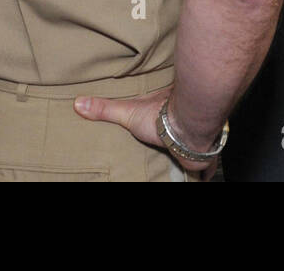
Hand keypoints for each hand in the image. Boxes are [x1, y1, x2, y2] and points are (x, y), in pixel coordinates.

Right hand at [74, 87, 217, 179]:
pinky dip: (202, 175)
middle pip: (184, 137)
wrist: (187, 126)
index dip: (165, 125)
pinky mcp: (203, 160)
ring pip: (197, 153)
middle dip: (179, 145)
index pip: (168, 120)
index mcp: (170, 115)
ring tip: (181, 168)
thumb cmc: (160, 116)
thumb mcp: (127, 111)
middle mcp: (187, 128)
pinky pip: (206, 170)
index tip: (161, 130)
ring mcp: (197, 144)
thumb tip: (77, 103)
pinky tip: (198, 181)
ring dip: (192, 159)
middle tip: (170, 154)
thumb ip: (105, 109)